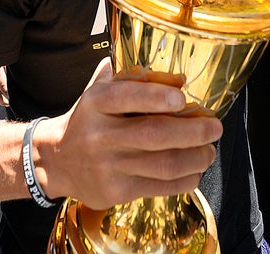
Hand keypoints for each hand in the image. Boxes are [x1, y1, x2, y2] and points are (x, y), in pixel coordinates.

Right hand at [40, 61, 221, 208]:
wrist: (55, 160)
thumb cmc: (89, 119)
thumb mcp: (100, 92)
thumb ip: (134, 81)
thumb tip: (179, 79)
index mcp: (95, 103)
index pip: (126, 96)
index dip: (156, 97)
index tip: (182, 97)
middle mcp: (99, 135)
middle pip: (154, 135)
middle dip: (193, 132)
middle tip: (215, 128)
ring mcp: (107, 166)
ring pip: (162, 164)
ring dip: (195, 158)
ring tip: (209, 151)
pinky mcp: (114, 191)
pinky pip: (159, 187)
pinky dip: (184, 179)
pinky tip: (195, 171)